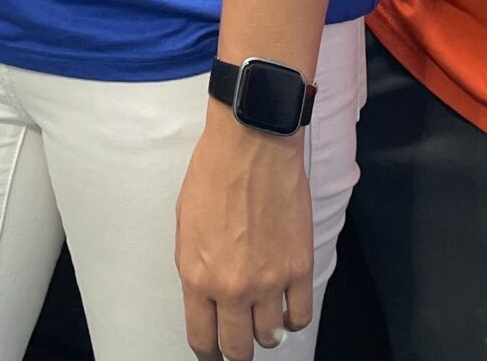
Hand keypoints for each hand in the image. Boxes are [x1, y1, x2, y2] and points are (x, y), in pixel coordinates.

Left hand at [177, 107, 314, 360]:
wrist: (251, 146)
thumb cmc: (213, 176)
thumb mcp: (185, 226)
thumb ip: (196, 269)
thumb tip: (207, 298)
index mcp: (197, 277)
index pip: (203, 338)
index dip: (208, 351)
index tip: (212, 351)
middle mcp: (232, 288)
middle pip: (237, 348)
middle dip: (236, 353)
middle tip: (239, 347)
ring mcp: (269, 282)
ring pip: (271, 337)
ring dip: (266, 334)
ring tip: (263, 322)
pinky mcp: (299, 269)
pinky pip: (301, 315)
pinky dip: (294, 319)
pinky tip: (287, 309)